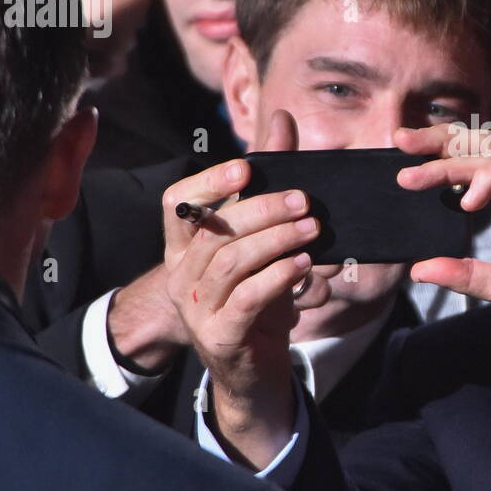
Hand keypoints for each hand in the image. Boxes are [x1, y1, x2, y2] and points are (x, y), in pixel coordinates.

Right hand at [165, 111, 330, 467]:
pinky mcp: (220, 336)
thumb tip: (282, 120)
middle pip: (214, 231)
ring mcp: (197, 307)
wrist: (254, 370)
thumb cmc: (260, 296)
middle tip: (304, 200)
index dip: (208, 181)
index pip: (177, 202)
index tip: (246, 167)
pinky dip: (277, 277)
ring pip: (230, 263)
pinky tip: (304, 264)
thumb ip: (270, 182)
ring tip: (313, 229)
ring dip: (275, 241)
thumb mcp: (266, 239)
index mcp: (185, 246)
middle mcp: (182, 274)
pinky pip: (245, 299)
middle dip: (261, 210)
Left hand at [394, 124, 490, 340]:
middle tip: (399, 142)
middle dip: (438, 141)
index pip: (474, 166)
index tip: (401, 161)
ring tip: (416, 176)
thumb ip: (466, 276)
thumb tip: (419, 270)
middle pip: (480, 146)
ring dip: (453, 162)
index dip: (440, 158)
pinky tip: (469, 197)